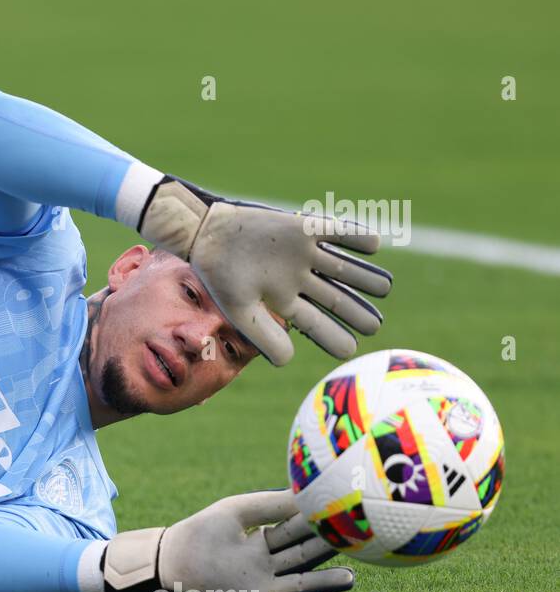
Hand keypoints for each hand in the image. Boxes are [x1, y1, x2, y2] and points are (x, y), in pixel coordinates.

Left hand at [102, 489, 354, 591]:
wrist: (173, 560)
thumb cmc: (201, 531)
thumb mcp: (238, 512)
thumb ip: (269, 504)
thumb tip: (304, 493)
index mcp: (262, 540)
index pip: (295, 532)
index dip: (316, 525)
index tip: (343, 516)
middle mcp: (266, 563)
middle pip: (303, 557)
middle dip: (329, 553)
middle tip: (359, 546)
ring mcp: (262, 584)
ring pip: (300, 583)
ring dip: (325, 583)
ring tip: (351, 579)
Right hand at [138, 177, 392, 365]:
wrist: (207, 234)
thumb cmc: (220, 276)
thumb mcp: (239, 312)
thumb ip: (263, 336)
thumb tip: (288, 362)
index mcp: (283, 302)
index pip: (315, 323)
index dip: (333, 336)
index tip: (350, 351)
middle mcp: (298, 280)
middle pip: (335, 298)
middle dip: (355, 312)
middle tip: (374, 325)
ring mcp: (303, 255)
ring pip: (342, 268)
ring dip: (364, 278)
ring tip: (384, 288)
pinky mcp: (304, 229)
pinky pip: (338, 232)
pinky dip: (356, 239)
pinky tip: (374, 247)